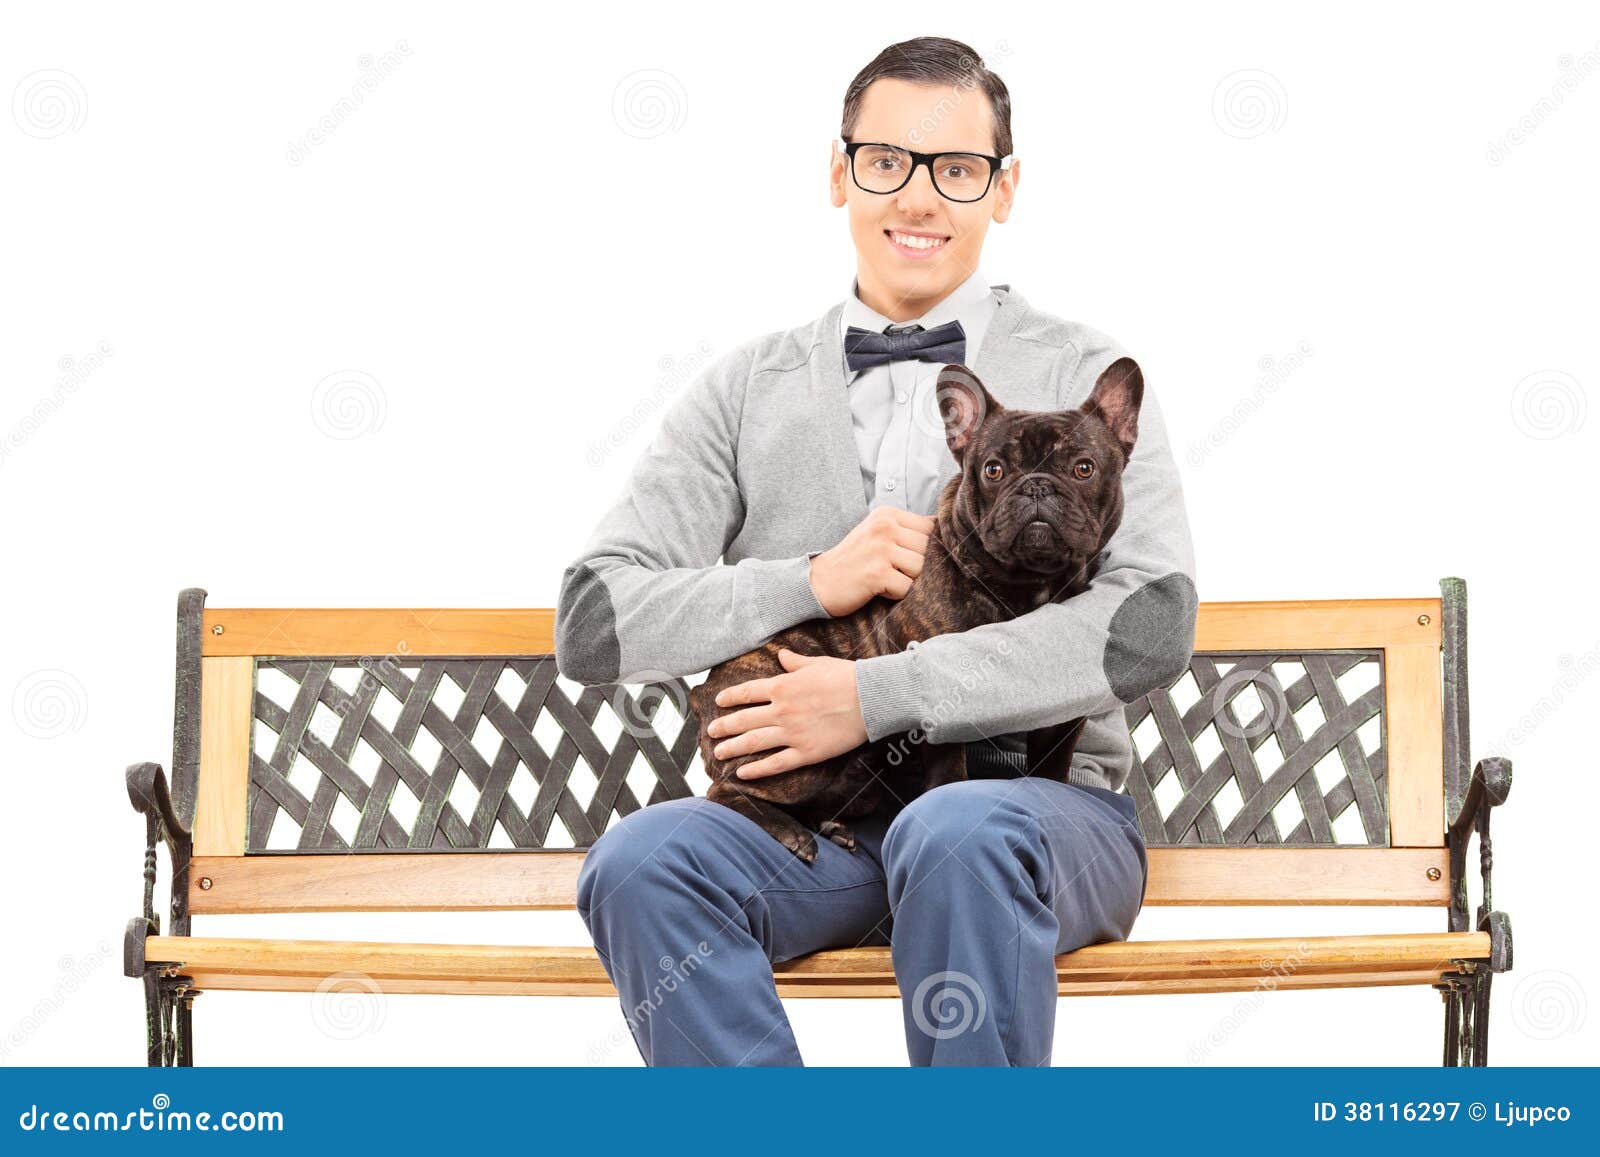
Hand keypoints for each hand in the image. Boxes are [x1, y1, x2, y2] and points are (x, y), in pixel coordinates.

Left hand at [707, 648, 868, 778]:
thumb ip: (795, 663)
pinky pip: (775, 764)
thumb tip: (782, 654)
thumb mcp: (817, 663)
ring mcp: (792, 733)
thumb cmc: (846, 677)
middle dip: (724, 727)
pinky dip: (757, 770)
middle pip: (744, 720)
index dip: (730, 697)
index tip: (718, 702)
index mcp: (782, 686)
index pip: (747, 692)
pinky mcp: (806, 752)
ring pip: (754, 743)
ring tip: (718, 753)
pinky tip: (742, 774)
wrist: (869, 698)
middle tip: (710, 732)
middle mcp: (781, 711)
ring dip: (733, 749)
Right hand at [808, 505, 933, 616]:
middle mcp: (884, 527)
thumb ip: (905, 530)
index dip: (922, 546)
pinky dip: (895, 594)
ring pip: (920, 568)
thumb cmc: (853, 560)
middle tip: (890, 569)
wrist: (819, 582)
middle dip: (914, 564)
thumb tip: (942, 530)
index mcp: (886, 514)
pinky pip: (907, 588)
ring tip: (884, 577)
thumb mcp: (877, 534)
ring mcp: (880, 550)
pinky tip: (877, 588)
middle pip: (927, 548)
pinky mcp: (877, 574)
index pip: (929, 526)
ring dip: (905, 579)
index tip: (902, 555)